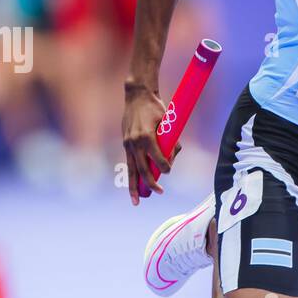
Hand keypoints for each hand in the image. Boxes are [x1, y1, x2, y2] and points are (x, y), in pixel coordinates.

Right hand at [122, 83, 178, 204]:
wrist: (137, 95)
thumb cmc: (156, 107)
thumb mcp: (168, 122)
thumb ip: (171, 141)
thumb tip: (172, 157)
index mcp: (146, 137)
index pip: (157, 159)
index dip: (164, 167)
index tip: (168, 170)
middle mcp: (135, 142)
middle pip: (143, 169)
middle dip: (150, 183)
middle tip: (160, 192)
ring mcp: (128, 144)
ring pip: (132, 170)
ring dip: (134, 187)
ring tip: (137, 201)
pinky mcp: (125, 144)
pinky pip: (128, 164)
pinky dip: (131, 176)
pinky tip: (133, 188)